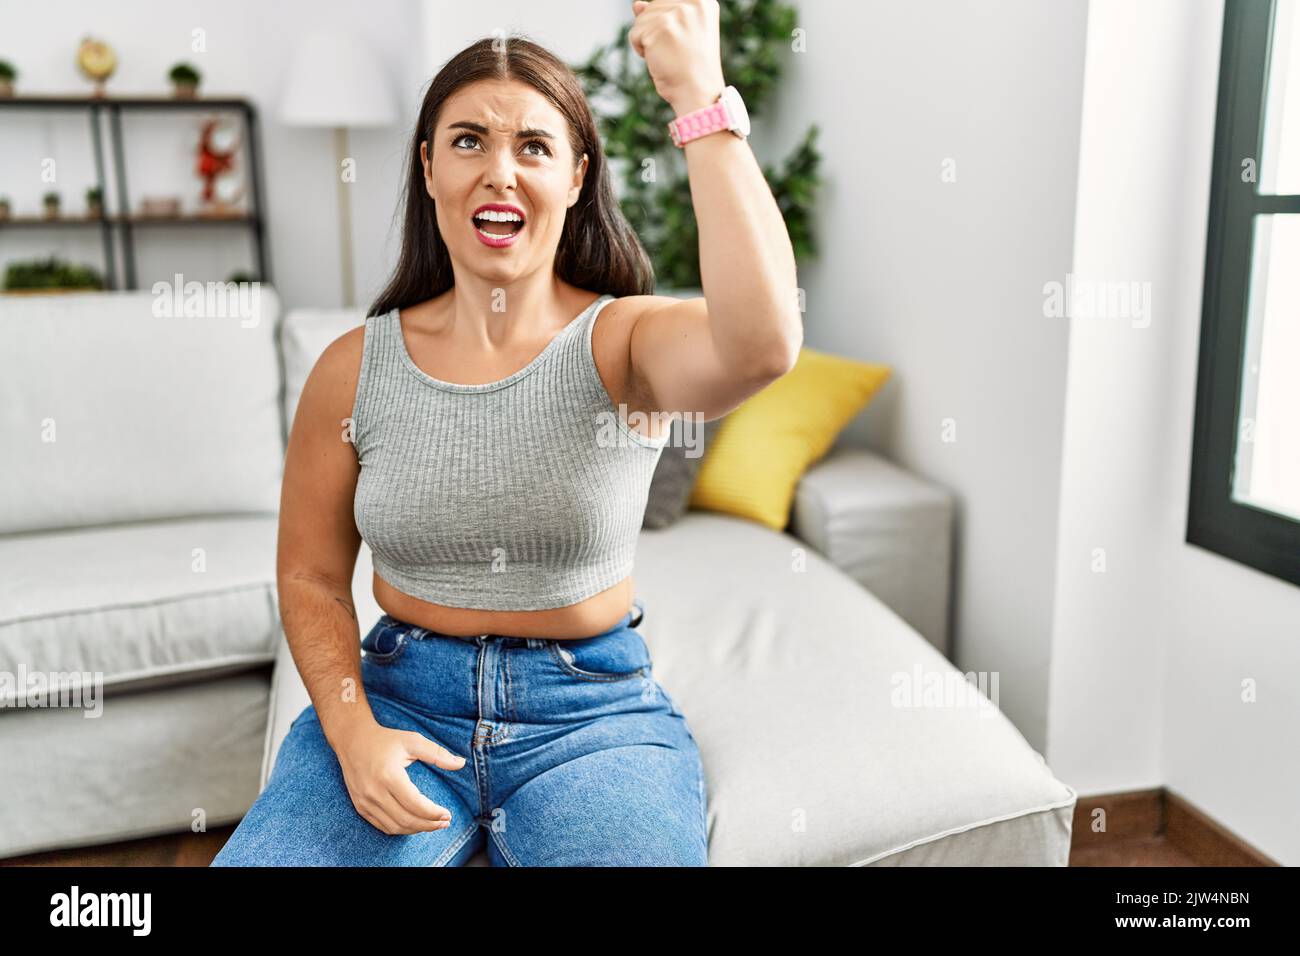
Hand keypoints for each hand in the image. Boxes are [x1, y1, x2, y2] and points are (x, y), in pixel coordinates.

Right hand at [331, 717, 466, 835]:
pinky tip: (414, 824)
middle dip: (429, 824)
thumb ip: (437, 753)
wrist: (352, 740)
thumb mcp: (413, 741)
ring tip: (433, 824)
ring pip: (394, 826)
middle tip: (445, 822)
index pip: (415, 804)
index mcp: (388, 776)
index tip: (448, 813)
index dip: (434, 813)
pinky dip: (400, 828)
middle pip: (406, 819)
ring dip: (416, 829)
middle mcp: (374, 792)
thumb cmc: (385, 740)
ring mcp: (365, 801)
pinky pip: (382, 826)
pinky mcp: (360, 806)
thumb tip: (461, 763)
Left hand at [630, 0, 726, 114]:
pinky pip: (635, 34)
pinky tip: (659, 60)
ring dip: (647, 41)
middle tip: (675, 51)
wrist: (697, 94)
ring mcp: (677, 13)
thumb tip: (637, 4)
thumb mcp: (680, 35)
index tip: (679, 41)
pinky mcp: (661, 27)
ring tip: (668, 56)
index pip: (665, 1)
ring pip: (641, 19)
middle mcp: (693, 3)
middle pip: (652, 7)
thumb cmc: (691, 69)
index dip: (665, 23)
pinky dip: (641, 50)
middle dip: (654, 31)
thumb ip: (662, 14)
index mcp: (703, 2)